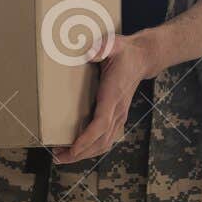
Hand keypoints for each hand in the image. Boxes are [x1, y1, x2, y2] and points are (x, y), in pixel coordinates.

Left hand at [52, 31, 159, 164]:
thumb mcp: (114, 44)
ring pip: (104, 143)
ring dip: (85, 154)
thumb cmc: (125, 52)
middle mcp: (118, 110)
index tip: (72, 149)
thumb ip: (103, 47)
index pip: (101, 123)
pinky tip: (79, 150)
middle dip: (80, 152)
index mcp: (113, 96)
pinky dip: (93, 148)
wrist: (143, 58)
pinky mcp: (118, 116)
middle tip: (58, 157)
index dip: (87, 139)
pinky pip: (106, 138)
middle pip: (100, 141)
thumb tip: (89, 53)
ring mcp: (119, 115)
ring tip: (64, 157)